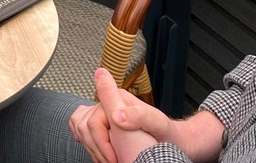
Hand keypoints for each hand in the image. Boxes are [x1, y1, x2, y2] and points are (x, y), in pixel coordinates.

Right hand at [70, 70, 224, 162]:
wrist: (175, 142)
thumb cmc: (168, 134)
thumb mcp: (158, 123)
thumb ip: (139, 115)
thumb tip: (117, 116)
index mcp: (118, 99)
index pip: (93, 121)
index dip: (100, 143)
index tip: (113, 158)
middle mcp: (109, 105)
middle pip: (84, 127)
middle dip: (97, 149)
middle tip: (114, 162)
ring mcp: (104, 114)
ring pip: (80, 128)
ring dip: (91, 148)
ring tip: (108, 159)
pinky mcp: (103, 124)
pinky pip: (80, 129)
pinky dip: (86, 141)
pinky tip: (98, 151)